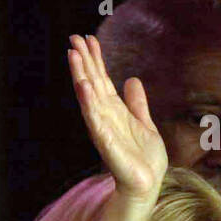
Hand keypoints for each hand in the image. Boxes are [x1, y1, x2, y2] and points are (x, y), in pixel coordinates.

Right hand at [68, 34, 166, 201]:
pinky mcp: (106, 142)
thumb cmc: (144, 158)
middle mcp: (105, 116)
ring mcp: (103, 128)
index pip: (101, 79)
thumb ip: (137, 102)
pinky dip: (88, 101)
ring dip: (80, 74)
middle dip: (83, 60)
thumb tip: (132, 80)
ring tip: (72, 54)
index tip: (88, 38)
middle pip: (91, 82)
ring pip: (89, 96)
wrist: (147, 183)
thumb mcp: (144, 122)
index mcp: (114, 110)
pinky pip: (95, 118)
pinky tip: (84, 85)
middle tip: (73, 37)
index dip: (94, 59)